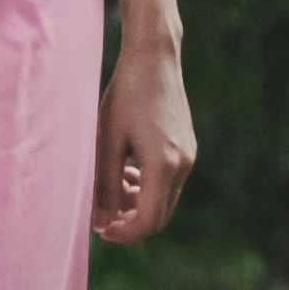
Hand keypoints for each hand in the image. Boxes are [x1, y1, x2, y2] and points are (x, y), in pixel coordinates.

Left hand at [91, 36, 195, 247]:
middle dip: (130, 222)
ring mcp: (188, 155)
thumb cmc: (125, 94)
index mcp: (164, 165)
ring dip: (138, 203)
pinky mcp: (187, 146)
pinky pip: (169, 181)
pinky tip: (127, 171)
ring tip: (110, 186)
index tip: (100, 230)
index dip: (124, 233)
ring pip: (164, 199)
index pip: (148, 220)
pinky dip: (149, 186)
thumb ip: (104, 185)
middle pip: (160, 216)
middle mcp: (183, 164)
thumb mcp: (107, 140)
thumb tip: (99, 223)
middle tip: (102, 216)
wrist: (153, 56)